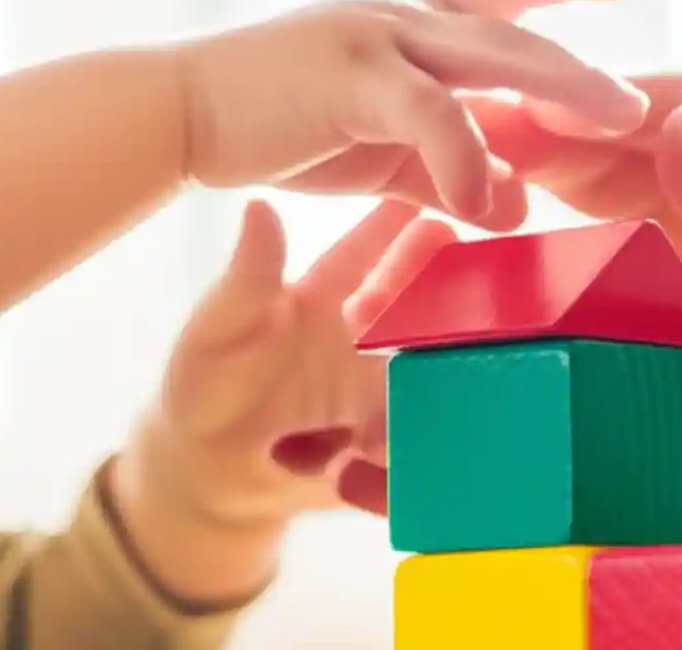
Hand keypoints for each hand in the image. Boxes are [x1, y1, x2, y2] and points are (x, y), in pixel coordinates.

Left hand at [110, 199, 452, 604]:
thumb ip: (246, 280)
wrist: (210, 478)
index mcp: (326, 296)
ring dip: (453, 360)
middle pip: (419, 303)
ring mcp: (384, 389)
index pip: (367, 251)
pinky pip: (424, 432)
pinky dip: (433, 430)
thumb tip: (258, 209)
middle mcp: (367, 336)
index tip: (428, 204)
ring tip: (471, 357)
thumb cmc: (202, 391)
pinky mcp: (393, 441)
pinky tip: (439, 427)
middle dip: (449, 287)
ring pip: (432, 365)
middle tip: (479, 275)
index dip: (396, 228)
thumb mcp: (216, 333)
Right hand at [180, 0, 647, 225]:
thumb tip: (519, 201)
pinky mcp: (352, 76)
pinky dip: (466, 157)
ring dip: (561, 86)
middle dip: (587, 55)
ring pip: (492, 54)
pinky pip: (429, 113)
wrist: (186, 115)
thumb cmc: (291, 126)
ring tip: (616, 119)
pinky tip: (492, 201)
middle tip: (648, 91)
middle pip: (519, 26)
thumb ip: (454, 171)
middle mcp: (406, 16)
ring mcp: (380, 36)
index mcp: (416, 23)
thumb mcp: (389, 152)